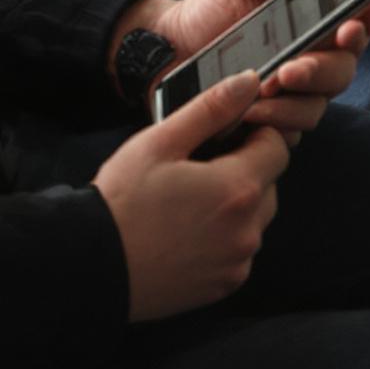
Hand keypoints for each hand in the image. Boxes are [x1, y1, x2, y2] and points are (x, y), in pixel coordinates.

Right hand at [94, 73, 290, 321]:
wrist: (93, 266)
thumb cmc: (123, 203)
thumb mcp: (161, 141)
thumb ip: (212, 108)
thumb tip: (249, 82)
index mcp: (237, 189)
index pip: (277, 147)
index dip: (254, 134)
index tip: (225, 137)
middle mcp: (246, 231)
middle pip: (269, 183)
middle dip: (245, 168)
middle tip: (200, 167)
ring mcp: (236, 263)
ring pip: (256, 218)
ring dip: (237, 203)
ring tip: (191, 200)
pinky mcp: (222, 286)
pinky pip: (240, 250)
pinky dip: (226, 236)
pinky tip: (189, 229)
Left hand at [135, 0, 369, 135]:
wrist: (166, 50)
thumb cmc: (208, 12)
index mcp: (314, 20)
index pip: (361, 22)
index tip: (357, 23)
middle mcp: (312, 57)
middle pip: (345, 69)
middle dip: (324, 69)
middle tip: (293, 68)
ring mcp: (294, 94)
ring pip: (320, 105)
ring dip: (295, 100)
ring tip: (263, 89)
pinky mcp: (273, 123)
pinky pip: (291, 131)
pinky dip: (274, 122)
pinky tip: (251, 111)